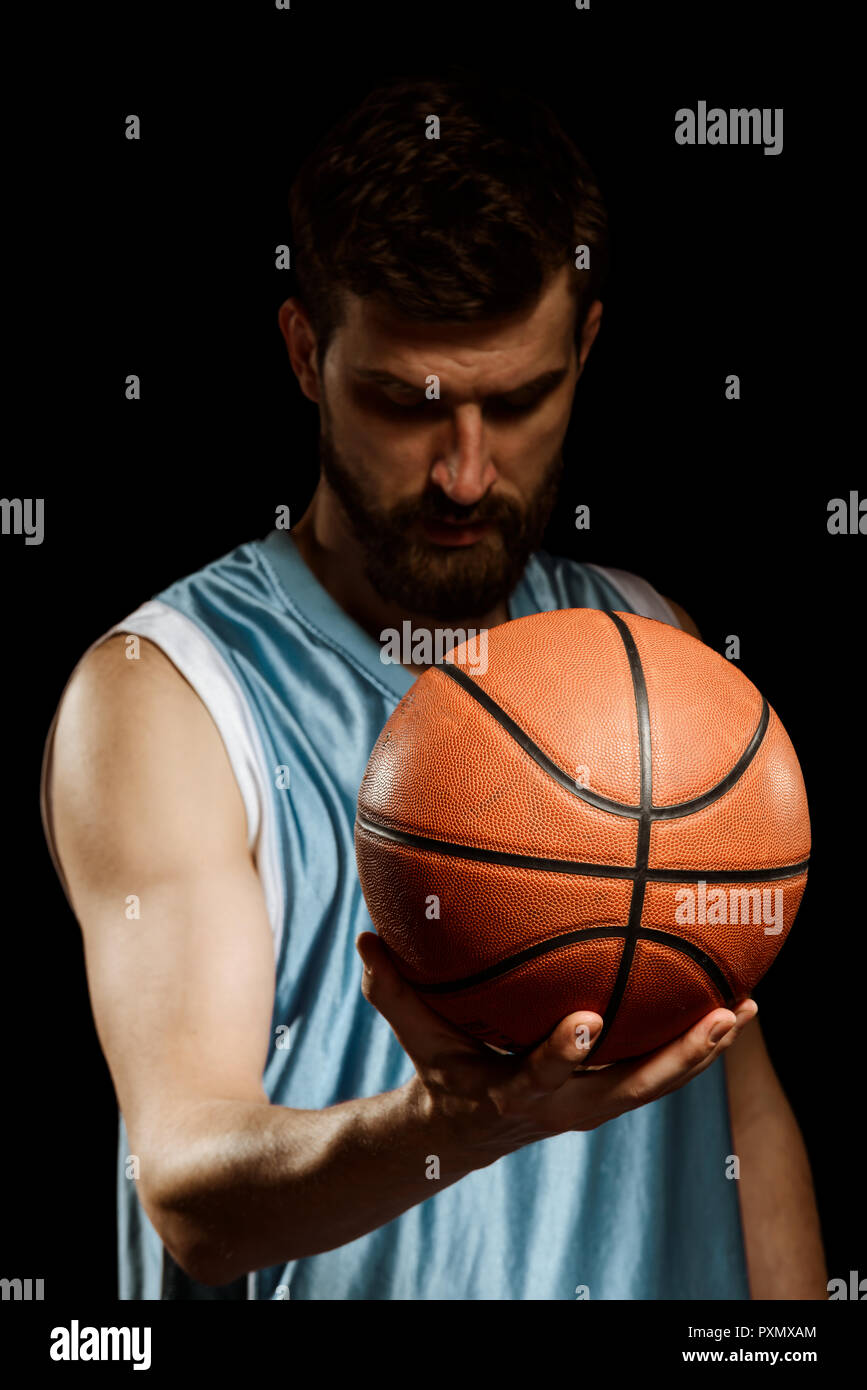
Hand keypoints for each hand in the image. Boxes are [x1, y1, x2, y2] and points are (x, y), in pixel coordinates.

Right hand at [356, 931, 757, 1166]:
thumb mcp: (413, 1035)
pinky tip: (725, 1002)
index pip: (540, 1076)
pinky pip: (657, 1070)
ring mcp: (593, 1104)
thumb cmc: (439, 1073)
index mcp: (514, 1093)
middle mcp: (565, 1106)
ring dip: (703, 1051)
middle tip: (721, 1017)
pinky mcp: (608, 1092)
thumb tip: (366, 938)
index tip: (589, 1021)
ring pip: (658, 1083)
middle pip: (632, 1090)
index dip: (564, 1053)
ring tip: (745, 1007)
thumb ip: (391, 990)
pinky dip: (692, 1044)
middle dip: (679, 1058)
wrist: (464, 1133)